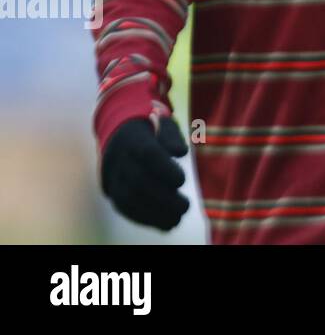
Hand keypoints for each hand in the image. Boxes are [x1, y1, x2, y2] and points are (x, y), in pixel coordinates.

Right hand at [101, 115, 190, 230]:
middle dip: (164, 197)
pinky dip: (146, 218)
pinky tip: (166, 224)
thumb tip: (180, 152)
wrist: (118, 142)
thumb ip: (173, 137)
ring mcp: (114, 178)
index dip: (164, 168)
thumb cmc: (151, 134)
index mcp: (134, 139)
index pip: (147, 154)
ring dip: (155, 213)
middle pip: (139, 181)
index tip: (182, 180)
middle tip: (186, 206)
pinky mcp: (113, 194)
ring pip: (129, 198)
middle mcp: (120, 160)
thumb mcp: (164, 125)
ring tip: (177, 219)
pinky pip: (125, 208)